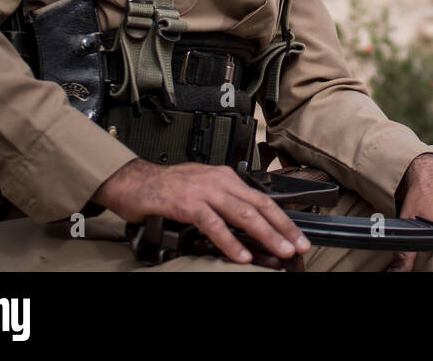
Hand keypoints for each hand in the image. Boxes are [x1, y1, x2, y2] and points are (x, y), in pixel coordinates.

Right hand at [92, 158, 309, 265]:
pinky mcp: (186, 203)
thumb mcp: (204, 189)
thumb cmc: (167, 188)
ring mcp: (204, 191)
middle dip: (282, 227)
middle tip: (299, 245)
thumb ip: (226, 202)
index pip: (263, 199)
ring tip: (279, 250)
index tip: (298, 236)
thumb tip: (250, 223)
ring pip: (242, 214)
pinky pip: (213, 224)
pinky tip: (240, 254)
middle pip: (259, 206)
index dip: (283, 219)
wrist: (133, 181)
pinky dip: (229, 240)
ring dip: (264, 234)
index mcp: (227, 178)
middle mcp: (220, 181)